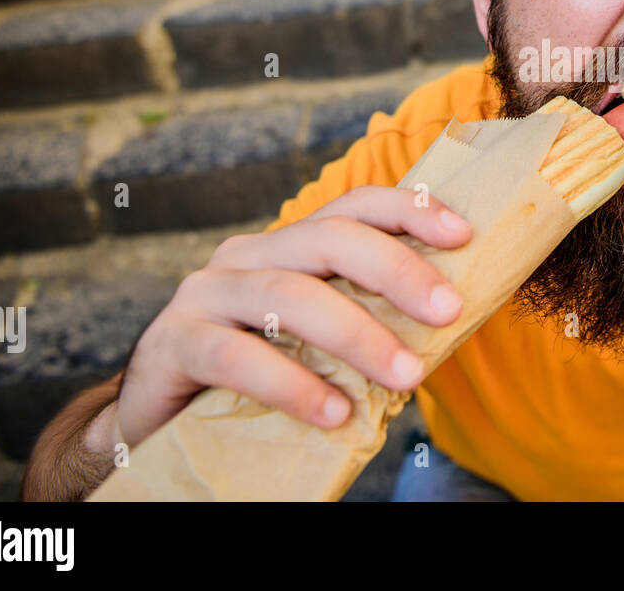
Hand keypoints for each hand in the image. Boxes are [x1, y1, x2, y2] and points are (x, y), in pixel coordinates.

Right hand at [116, 187, 471, 446]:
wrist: (160, 415)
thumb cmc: (262, 372)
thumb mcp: (318, 338)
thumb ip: (367, 319)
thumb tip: (451, 323)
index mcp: (290, 245)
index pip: (353, 208)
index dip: (408, 212)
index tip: (463, 235)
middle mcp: (249, 254)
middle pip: (329, 240)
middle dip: (397, 270)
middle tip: (449, 312)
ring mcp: (207, 293)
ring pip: (290, 296)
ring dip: (358, 336)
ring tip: (408, 377)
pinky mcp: (174, 343)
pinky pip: (237, 357)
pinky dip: (292, 384)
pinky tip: (334, 412)